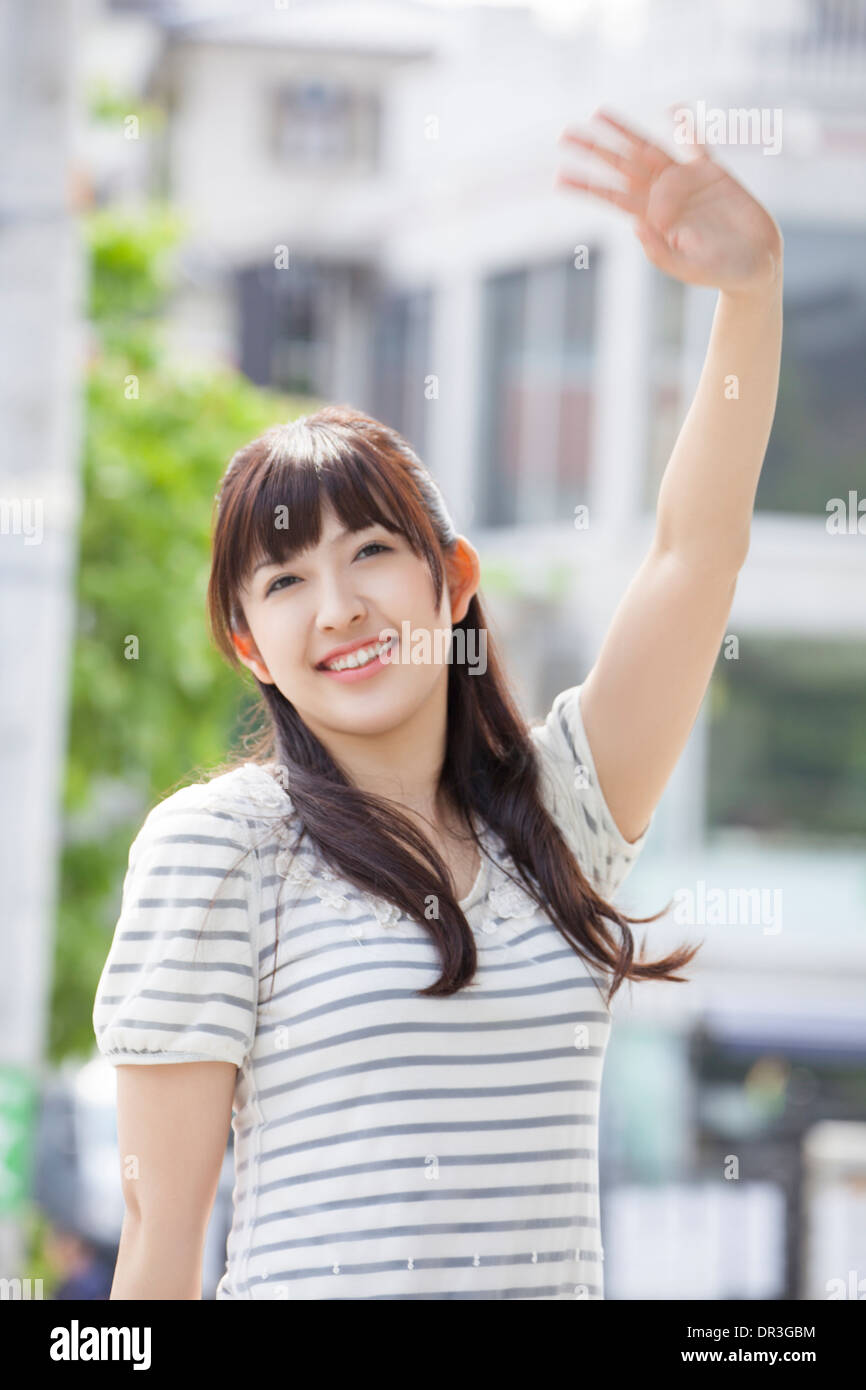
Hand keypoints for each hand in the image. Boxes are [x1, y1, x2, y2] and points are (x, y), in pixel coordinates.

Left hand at [556, 106, 782, 295]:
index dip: (586, 186)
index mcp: (651, 218)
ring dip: (624, 131)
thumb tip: (636, 225)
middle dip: (594, 150)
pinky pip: (697, 143)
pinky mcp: (714, 172)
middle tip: (563, 134)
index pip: (612, 197)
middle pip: (621, 165)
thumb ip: (659, 251)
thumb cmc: (719, 272)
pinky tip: (672, 109)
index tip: (558, 178)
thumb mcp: (686, 268)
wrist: (756, 264)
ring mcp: (686, 181)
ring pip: (648, 148)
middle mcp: (663, 196)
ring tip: (598, 113)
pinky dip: (686, 126)